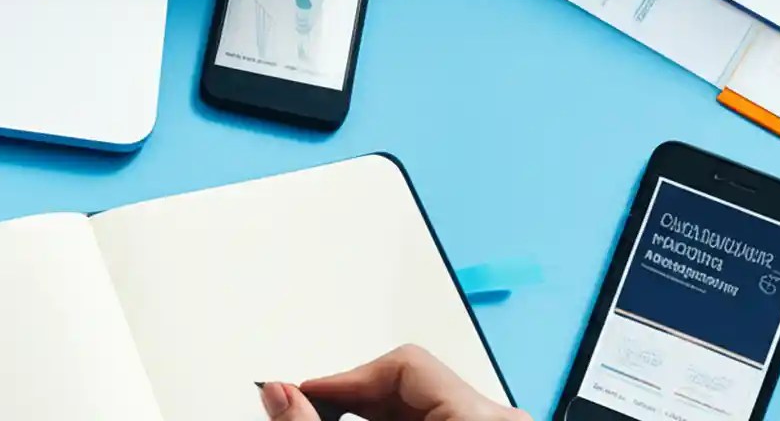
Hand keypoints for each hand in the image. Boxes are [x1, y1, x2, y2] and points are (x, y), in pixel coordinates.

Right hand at [259, 345, 530, 420]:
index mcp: (484, 419)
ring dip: (369, 417)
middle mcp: (500, 420)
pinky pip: (435, 420)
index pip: (402, 364)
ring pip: (419, 406)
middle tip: (307, 415)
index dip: (341, 380)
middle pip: (408, 383)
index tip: (300, 394)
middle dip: (351, 401)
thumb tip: (279, 393)